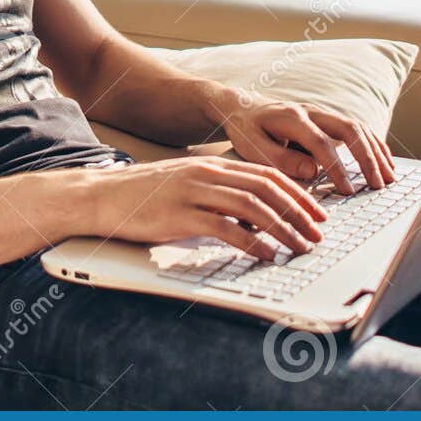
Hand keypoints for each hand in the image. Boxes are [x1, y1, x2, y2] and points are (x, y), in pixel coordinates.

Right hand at [85, 157, 327, 258]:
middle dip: (299, 211)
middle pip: (267, 188)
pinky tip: (266, 255)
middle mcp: (207, 174)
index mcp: (212, 165)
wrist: (102, 196)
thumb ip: (217, 197)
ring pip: (253, 207)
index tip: (316, 213)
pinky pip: (226, 228)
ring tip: (300, 247)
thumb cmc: (143, 197)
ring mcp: (194, 193)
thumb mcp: (186, 187)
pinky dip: (252, 242)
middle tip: (318, 233)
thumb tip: (251, 219)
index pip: (267, 174)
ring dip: (283, 228)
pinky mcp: (181, 215)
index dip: (297, 193)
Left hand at [213, 91, 396, 194]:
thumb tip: (313, 170)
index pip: (321, 143)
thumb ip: (280, 159)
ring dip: (376, 151)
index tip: (348, 190)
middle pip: (349, 129)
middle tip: (379, 185)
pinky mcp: (328, 119)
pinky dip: (373, 143)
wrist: (242, 106)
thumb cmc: (246, 129)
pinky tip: (384, 161)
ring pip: (358, 126)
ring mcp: (322, 112)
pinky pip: (357, 128)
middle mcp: (311, 111)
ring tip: (390, 177)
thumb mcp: (252, 147)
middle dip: (367, 157)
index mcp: (292, 118)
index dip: (337, 166)